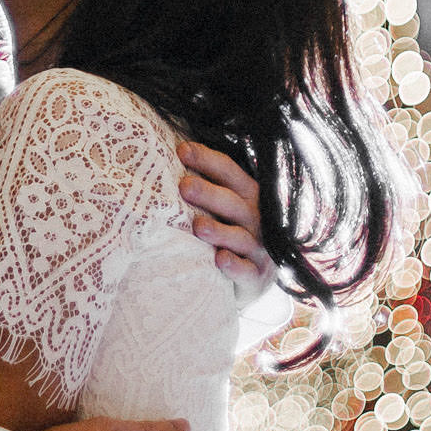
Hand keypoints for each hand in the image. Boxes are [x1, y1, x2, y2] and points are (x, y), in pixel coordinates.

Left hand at [176, 140, 269, 288]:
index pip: (230, 172)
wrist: (250, 279)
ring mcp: (259, 249)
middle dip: (209, 193)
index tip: (181, 151)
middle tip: (184, 186)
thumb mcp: (224, 208)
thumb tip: (171, 154)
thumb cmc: (228, 234)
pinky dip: (234, 266)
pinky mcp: (257, 276)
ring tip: (198, 227)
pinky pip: (247, 270)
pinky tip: (220, 260)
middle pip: (234, 202)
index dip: (207, 160)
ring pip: (240, 237)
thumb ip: (206, 188)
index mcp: (248, 195)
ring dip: (220, 231)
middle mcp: (258, 218)